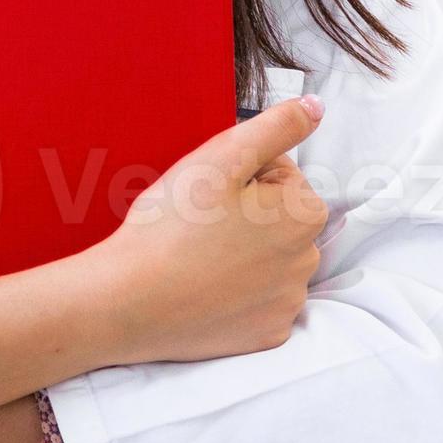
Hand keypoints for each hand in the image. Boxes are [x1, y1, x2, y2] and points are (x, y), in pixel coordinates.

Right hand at [80, 95, 328, 368]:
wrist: (126, 302)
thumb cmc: (170, 226)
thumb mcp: (221, 158)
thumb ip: (276, 127)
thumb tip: (316, 108)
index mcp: (305, 216)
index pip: (280, 175)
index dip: (240, 174)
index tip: (208, 191)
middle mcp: (308, 263)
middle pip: (277, 219)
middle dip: (246, 213)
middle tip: (197, 222)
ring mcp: (287, 304)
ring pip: (268, 259)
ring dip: (242, 252)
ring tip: (197, 255)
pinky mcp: (265, 335)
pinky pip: (258, 301)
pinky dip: (236, 292)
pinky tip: (203, 287)